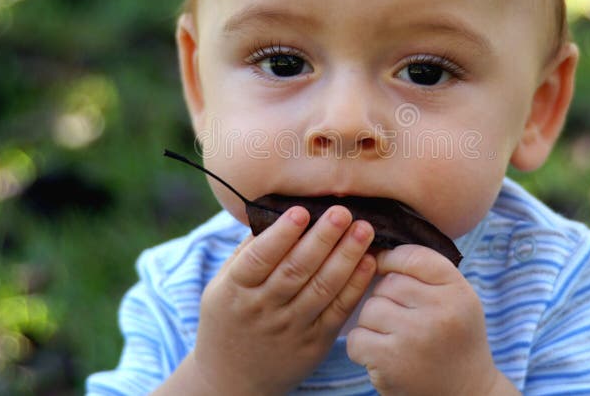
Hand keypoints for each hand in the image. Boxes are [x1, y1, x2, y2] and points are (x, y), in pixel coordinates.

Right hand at [189, 206, 376, 394]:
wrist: (233, 379)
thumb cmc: (230, 318)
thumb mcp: (221, 286)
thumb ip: (246, 253)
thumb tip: (275, 212)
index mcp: (234, 290)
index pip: (259, 259)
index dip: (281, 235)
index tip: (302, 210)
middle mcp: (262, 310)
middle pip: (296, 270)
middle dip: (322, 239)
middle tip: (343, 211)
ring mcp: (290, 328)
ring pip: (321, 288)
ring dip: (346, 257)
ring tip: (363, 229)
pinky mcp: (314, 344)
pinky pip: (338, 311)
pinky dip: (355, 286)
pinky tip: (368, 261)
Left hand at [347, 245, 515, 394]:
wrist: (464, 394)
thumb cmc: (454, 339)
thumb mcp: (457, 299)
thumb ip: (426, 273)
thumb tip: (374, 250)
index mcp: (458, 291)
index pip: (414, 256)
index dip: (393, 259)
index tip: (387, 269)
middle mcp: (440, 312)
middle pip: (388, 283)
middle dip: (387, 298)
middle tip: (402, 319)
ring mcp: (415, 337)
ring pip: (370, 309)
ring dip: (373, 323)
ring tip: (394, 338)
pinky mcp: (391, 362)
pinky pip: (357, 338)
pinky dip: (363, 347)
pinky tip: (382, 355)